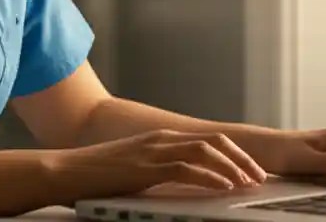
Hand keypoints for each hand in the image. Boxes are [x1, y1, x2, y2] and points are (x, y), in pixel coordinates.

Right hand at [51, 130, 268, 199]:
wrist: (65, 170)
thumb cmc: (98, 175)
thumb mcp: (138, 169)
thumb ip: (162, 171)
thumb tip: (188, 184)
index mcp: (162, 138)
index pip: (210, 140)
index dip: (235, 154)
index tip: (252, 170)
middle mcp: (162, 139)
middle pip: (215, 141)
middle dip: (242, 159)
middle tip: (260, 177)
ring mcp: (154, 151)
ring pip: (206, 151)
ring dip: (232, 167)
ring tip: (248, 183)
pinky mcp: (145, 167)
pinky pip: (185, 169)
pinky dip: (209, 177)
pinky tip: (222, 187)